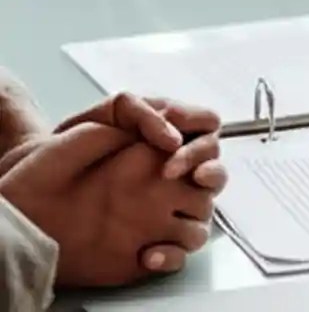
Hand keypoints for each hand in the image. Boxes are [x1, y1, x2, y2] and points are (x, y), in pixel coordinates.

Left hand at [0, 124, 219, 286]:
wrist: (37, 186)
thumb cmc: (74, 144)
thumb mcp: (109, 111)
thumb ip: (143, 113)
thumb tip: (173, 137)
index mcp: (171, 135)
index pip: (207, 126)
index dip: (201, 128)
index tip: (177, 137)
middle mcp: (176, 171)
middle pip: (214, 165)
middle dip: (205, 164)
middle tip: (179, 170)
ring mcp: (168, 206)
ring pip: (207, 207)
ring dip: (202, 203)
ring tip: (181, 204)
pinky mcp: (156, 238)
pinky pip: (180, 248)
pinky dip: (172, 252)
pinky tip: (149, 251)